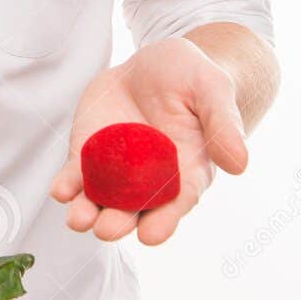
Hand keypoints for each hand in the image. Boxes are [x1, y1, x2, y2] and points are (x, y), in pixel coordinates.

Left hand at [48, 36, 248, 244]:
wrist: (155, 64)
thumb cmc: (191, 78)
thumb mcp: (212, 89)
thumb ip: (223, 124)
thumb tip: (239, 163)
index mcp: (187, 170)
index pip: (176, 203)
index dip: (165, 221)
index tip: (151, 235)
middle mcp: (150, 178)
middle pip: (134, 209)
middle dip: (119, 222)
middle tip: (107, 229)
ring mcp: (117, 169)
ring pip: (101, 199)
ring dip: (89, 212)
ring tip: (79, 219)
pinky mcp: (90, 153)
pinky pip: (77, 174)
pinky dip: (68, 185)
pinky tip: (61, 189)